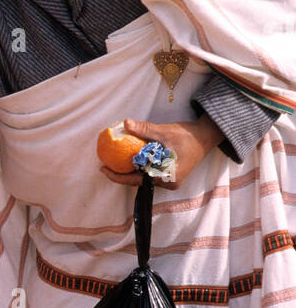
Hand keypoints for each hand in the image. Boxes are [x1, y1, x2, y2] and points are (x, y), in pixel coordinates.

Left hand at [100, 115, 222, 189]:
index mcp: (166, 177)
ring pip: (144, 178)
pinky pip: (150, 174)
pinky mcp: (170, 176)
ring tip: (113, 162)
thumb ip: (144, 129)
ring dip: (130, 170)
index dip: (117, 176)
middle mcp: (168, 183)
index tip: (103, 169)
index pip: (136, 180)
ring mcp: (170, 181)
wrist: (205, 137)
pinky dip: (140, 167)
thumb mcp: (164, 131)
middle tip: (104, 164)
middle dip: (121, 174)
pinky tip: (129, 160)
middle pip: (138, 181)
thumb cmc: (187, 135)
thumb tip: (125, 124)